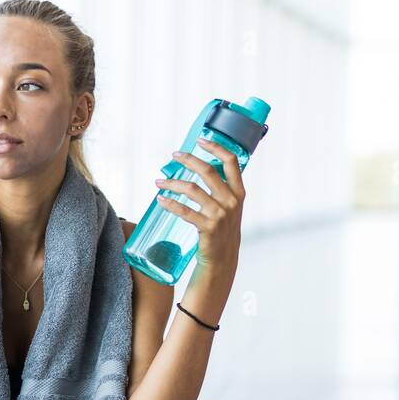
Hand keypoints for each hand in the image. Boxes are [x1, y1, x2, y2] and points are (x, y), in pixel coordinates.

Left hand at [154, 137, 246, 277]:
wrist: (223, 259)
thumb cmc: (223, 231)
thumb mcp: (230, 208)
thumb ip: (222, 189)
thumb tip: (201, 168)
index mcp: (239, 193)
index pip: (231, 162)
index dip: (216, 148)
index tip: (200, 140)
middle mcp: (231, 201)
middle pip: (207, 171)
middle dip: (188, 160)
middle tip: (174, 156)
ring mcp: (220, 215)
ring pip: (192, 189)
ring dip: (172, 183)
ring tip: (159, 182)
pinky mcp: (207, 228)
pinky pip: (184, 211)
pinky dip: (170, 203)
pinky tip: (161, 199)